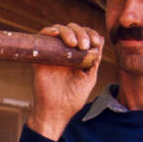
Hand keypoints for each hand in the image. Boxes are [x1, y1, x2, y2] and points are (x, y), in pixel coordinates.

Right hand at [29, 24, 104, 140]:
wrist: (56, 111)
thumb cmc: (72, 99)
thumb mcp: (89, 77)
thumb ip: (94, 60)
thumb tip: (101, 40)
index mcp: (78, 56)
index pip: (85, 35)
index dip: (91, 33)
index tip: (95, 42)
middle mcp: (65, 52)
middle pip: (73, 29)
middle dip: (81, 33)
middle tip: (84, 46)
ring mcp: (53, 53)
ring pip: (60, 30)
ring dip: (68, 32)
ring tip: (74, 44)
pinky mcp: (41, 56)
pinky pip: (42, 37)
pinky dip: (49, 31)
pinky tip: (55, 34)